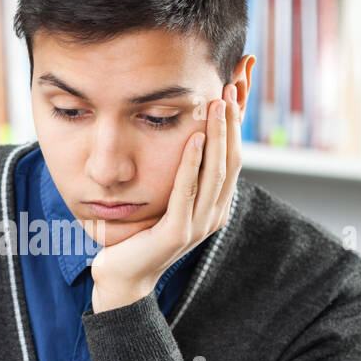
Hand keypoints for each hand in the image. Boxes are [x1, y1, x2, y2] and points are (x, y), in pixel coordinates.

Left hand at [90, 85, 241, 312]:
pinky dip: (192, 164)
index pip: (233, 154)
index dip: (238, 120)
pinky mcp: (177, 233)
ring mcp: (198, 225)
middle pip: (231, 159)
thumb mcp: (166, 196)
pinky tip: (193, 138)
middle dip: (233, 120)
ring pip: (216, 173)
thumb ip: (182, 172)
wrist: (121, 276)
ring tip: (218, 103)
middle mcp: (213, 214)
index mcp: (215, 204)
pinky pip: (187, 192)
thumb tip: (189, 132)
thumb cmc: (140, 232)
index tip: (238, 85)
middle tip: (233, 84)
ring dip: (218, 135)